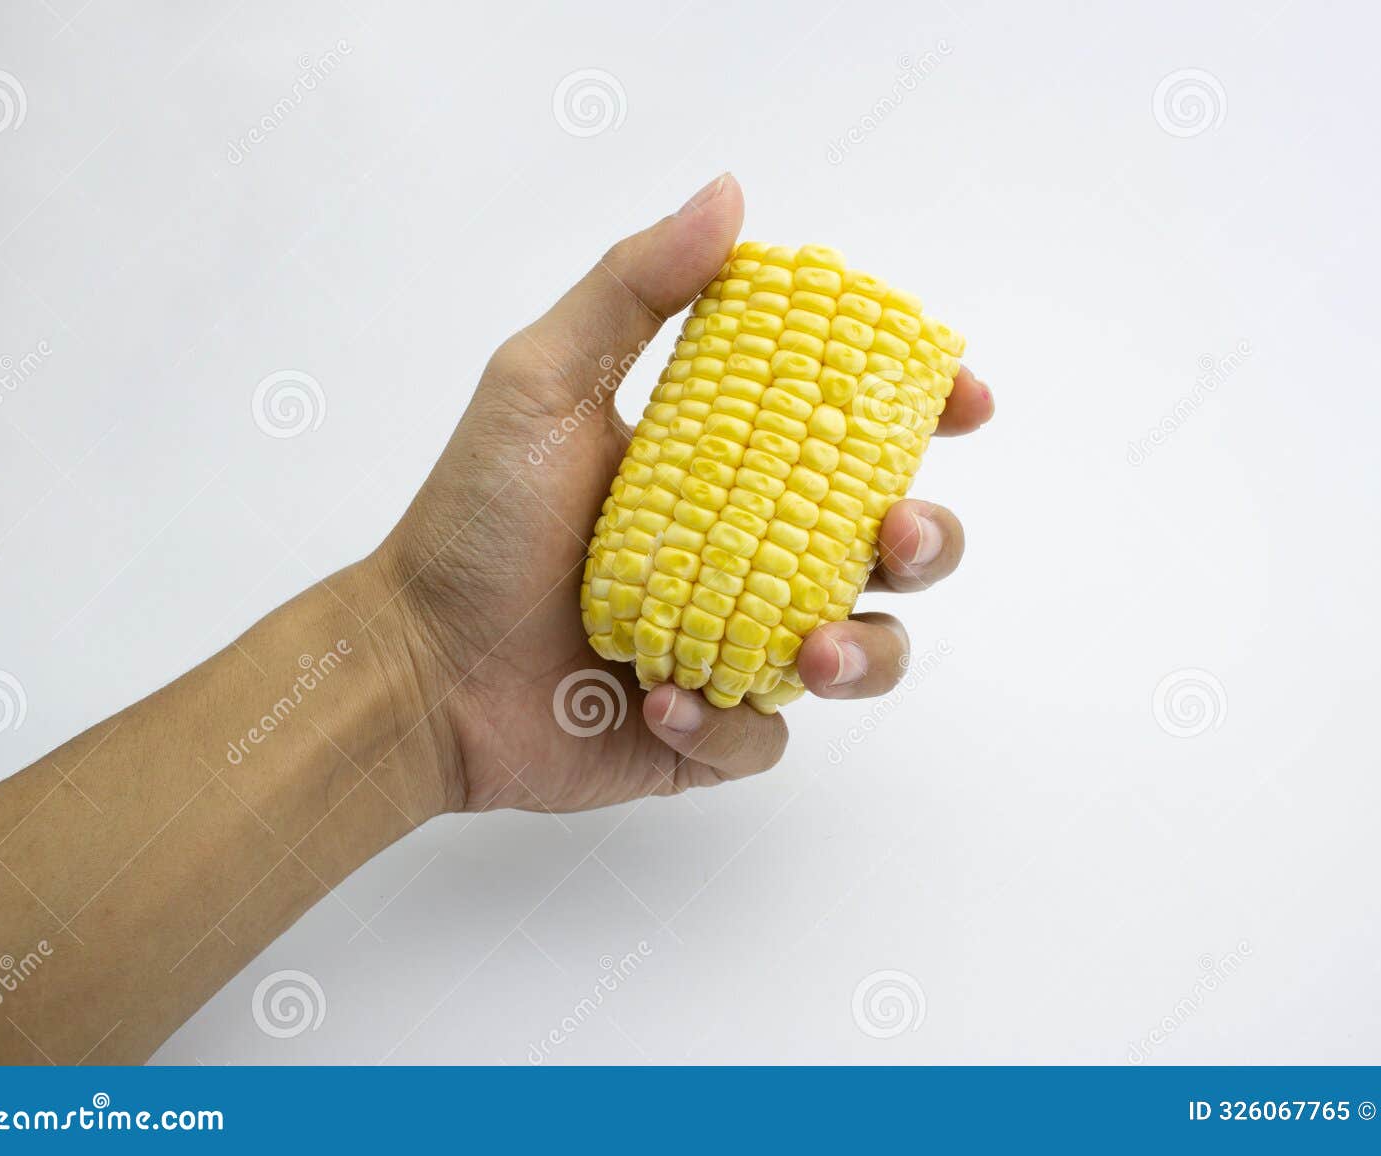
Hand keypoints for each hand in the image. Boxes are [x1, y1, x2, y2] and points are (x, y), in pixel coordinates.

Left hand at [372, 173, 994, 813]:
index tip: (963, 402)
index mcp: (731, 470)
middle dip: (930, 540)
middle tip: (895, 532)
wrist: (417, 666)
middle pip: (895, 547)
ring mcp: (737, 646)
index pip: (857, 436)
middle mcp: (752, 556)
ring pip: (867, 653)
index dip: (927, 417)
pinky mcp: (710, 732)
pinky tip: (659, 701)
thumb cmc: (475, 520)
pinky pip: (766, 737)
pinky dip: (726, 725)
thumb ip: (635, 289)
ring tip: (805, 654)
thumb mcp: (543, 381)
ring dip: (862, 655)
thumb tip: (729, 194)